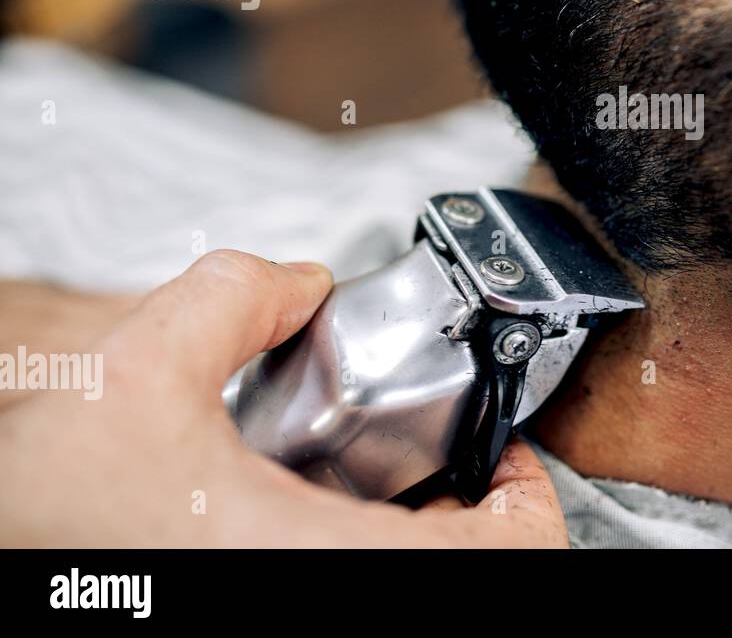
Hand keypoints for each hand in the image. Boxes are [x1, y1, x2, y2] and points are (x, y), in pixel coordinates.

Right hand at [0, 251, 567, 546]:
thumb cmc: (46, 497)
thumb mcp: (137, 366)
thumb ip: (234, 298)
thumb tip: (301, 283)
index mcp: (316, 560)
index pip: (503, 559)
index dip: (527, 502)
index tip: (507, 455)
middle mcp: (316, 597)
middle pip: (463, 574)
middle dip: (469, 509)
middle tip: (451, 453)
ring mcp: (289, 607)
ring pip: (410, 580)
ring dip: (423, 532)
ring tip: (390, 473)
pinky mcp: (260, 598)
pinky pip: (357, 578)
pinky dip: (372, 546)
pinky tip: (328, 505)